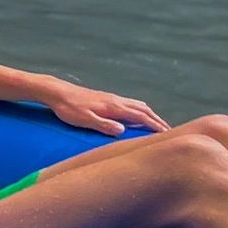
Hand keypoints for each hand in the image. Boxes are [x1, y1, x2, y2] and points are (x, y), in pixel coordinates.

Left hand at [48, 83, 166, 136]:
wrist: (57, 92)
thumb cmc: (68, 108)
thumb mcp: (84, 119)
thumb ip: (103, 125)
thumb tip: (123, 130)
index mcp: (114, 107)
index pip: (141, 117)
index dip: (155, 126)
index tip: (168, 135)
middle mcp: (117, 101)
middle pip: (144, 110)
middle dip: (158, 121)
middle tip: (170, 132)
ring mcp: (112, 98)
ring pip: (138, 105)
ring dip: (150, 115)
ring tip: (158, 125)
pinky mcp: (107, 98)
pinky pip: (130, 104)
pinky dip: (140, 110)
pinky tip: (137, 116)